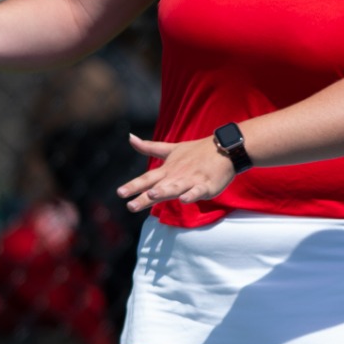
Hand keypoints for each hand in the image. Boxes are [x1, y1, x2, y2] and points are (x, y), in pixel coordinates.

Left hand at [117, 133, 237, 211]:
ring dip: (165, 191)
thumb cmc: (196, 151)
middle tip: (130, 206)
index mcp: (167, 170)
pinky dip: (192, 194)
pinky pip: (198, 190)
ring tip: (153, 195)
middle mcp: (176, 176)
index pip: (147, 179)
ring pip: (176, 187)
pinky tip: (185, 199)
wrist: (223, 148)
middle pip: (158, 187)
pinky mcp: (206, 185)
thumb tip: (130, 137)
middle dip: (144, 196)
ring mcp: (191, 180)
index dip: (133, 186)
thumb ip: (149, 147)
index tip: (120, 193)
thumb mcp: (170, 149)